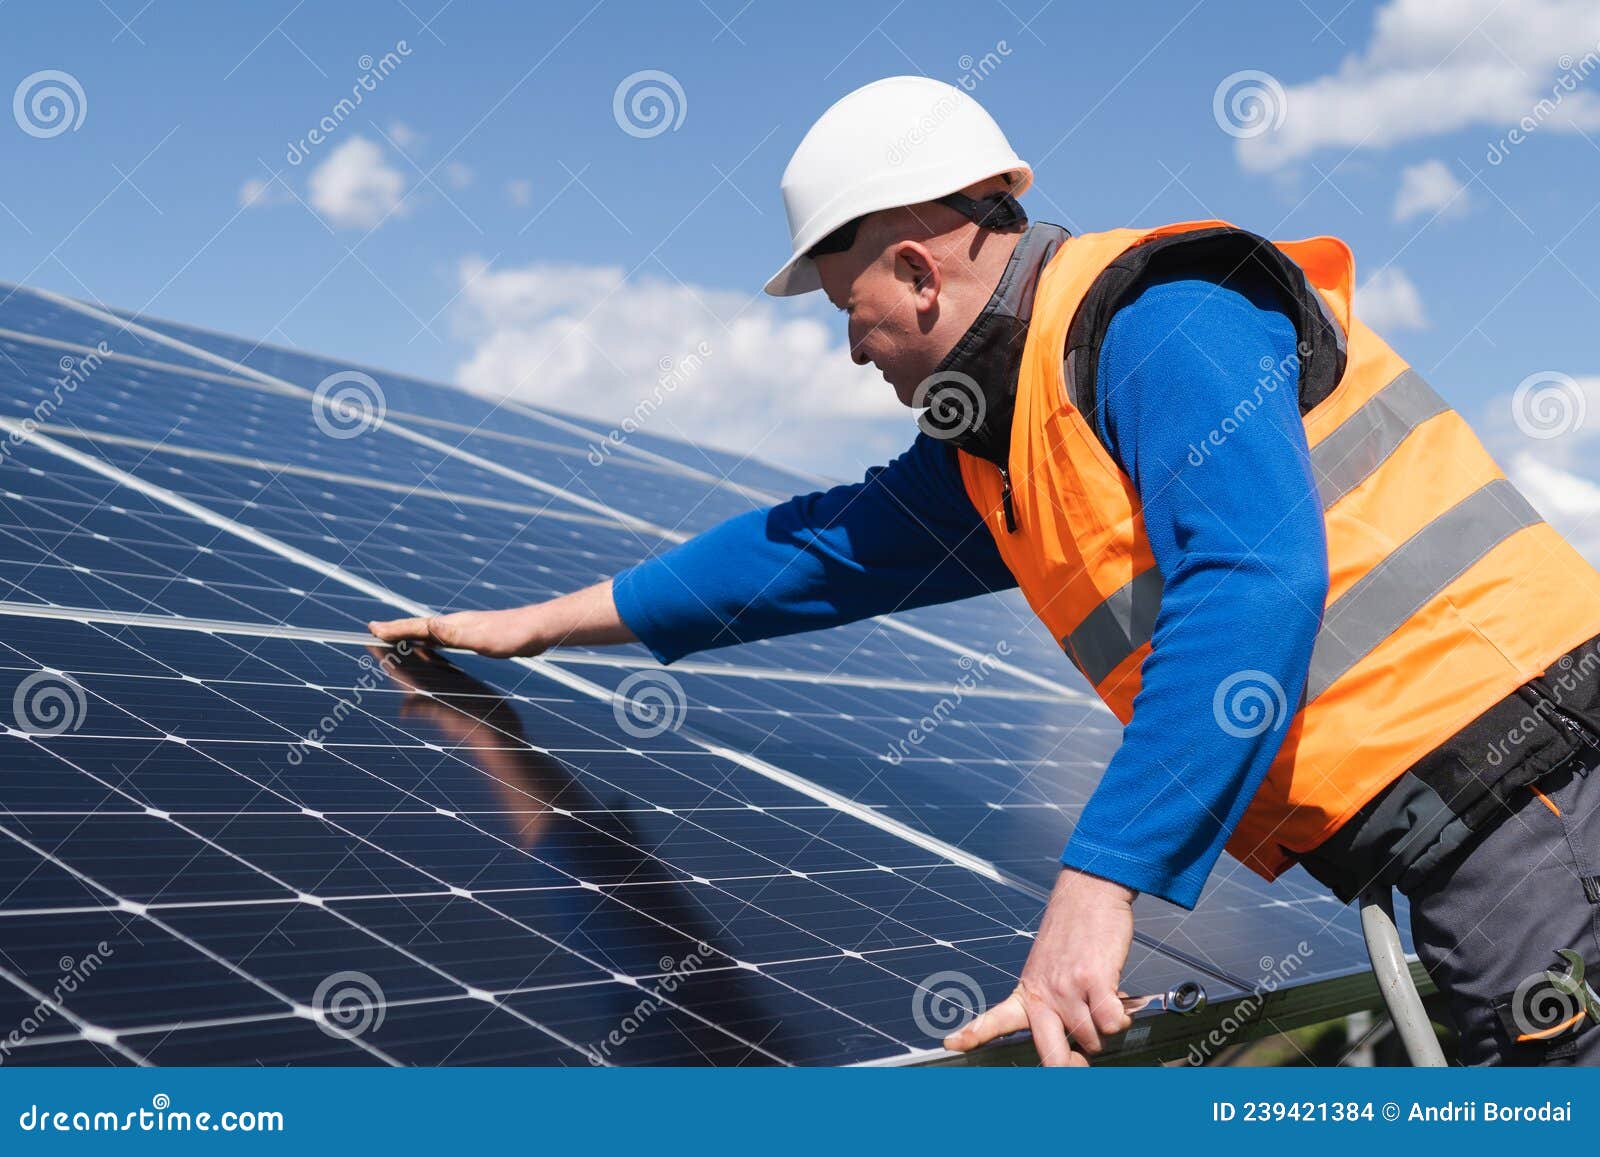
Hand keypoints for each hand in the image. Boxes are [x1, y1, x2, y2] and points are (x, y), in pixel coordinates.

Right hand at [367, 606, 547, 658]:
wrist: (542, 628)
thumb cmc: (516, 635)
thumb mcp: (484, 639)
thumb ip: (456, 634)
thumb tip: (429, 626)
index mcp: (455, 625)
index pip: (418, 627)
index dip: (394, 629)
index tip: (372, 628)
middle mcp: (458, 624)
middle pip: (420, 628)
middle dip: (396, 631)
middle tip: (375, 633)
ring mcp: (468, 629)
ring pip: (432, 633)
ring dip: (412, 637)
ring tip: (396, 641)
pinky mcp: (479, 637)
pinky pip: (446, 640)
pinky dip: (431, 643)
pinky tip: (434, 649)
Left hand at [943, 866, 1135, 1065]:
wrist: (1088, 893)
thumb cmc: (1072, 934)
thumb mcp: (1048, 969)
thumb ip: (1057, 1005)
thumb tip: (1082, 1043)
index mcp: (1027, 993)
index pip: (994, 1020)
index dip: (972, 1035)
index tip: (951, 1043)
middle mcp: (1044, 994)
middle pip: (1053, 1059)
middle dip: (1071, 1069)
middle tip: (1081, 1061)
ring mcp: (1067, 988)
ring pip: (1092, 1041)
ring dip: (1103, 1030)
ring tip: (1101, 1002)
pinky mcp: (1094, 980)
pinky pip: (1111, 1023)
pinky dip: (1119, 1018)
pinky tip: (1117, 999)